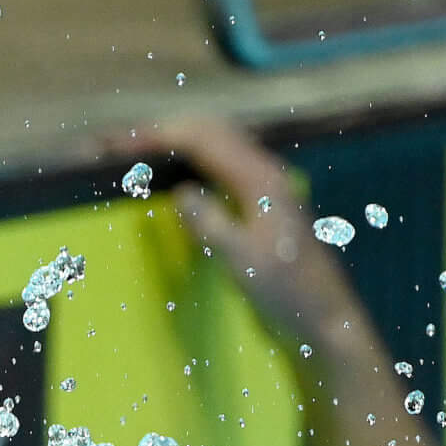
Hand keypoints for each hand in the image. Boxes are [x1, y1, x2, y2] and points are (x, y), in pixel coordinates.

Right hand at [146, 117, 367, 352]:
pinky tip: (179, 171)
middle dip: (166, 130)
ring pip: (219, 142)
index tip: (122, 145)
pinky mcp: (264, 198)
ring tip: (143, 150)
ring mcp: (267, 183)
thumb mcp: (242, 262)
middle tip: (123, 143)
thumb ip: (210, 224)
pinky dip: (195, 156)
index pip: (202, 140)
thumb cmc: (286, 291)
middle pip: (211, 130)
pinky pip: (224, 162)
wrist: (324, 315)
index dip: (159, 137)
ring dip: (181, 139)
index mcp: (259, 180)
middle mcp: (265, 171)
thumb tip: (180, 192)